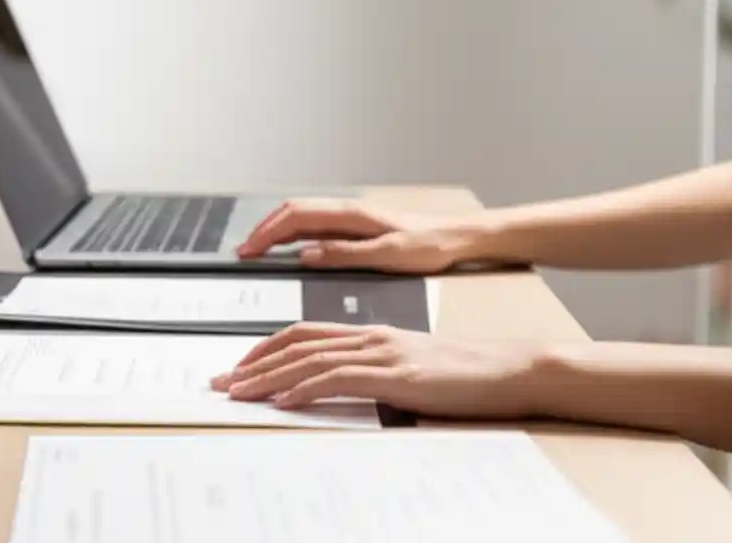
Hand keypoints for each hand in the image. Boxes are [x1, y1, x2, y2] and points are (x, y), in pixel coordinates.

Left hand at [210, 322, 541, 418]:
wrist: (509, 369)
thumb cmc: (465, 374)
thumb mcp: (409, 368)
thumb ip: (374, 374)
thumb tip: (340, 392)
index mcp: (371, 333)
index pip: (304, 333)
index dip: (265, 348)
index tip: (239, 368)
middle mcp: (371, 336)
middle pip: (296, 343)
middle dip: (253, 363)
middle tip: (222, 383)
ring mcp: (383, 353)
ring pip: (310, 359)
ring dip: (269, 377)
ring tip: (240, 392)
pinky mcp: (397, 375)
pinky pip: (340, 379)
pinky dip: (307, 388)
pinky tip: (286, 399)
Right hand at [235, 198, 477, 272]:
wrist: (458, 236)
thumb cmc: (430, 245)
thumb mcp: (389, 255)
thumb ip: (346, 254)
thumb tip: (307, 254)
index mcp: (352, 215)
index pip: (296, 217)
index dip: (267, 232)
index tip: (249, 250)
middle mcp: (347, 211)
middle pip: (292, 212)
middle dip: (263, 229)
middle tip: (243, 252)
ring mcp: (350, 217)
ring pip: (301, 216)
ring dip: (275, 230)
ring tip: (257, 249)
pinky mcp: (356, 226)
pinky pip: (315, 225)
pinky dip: (293, 234)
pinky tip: (289, 248)